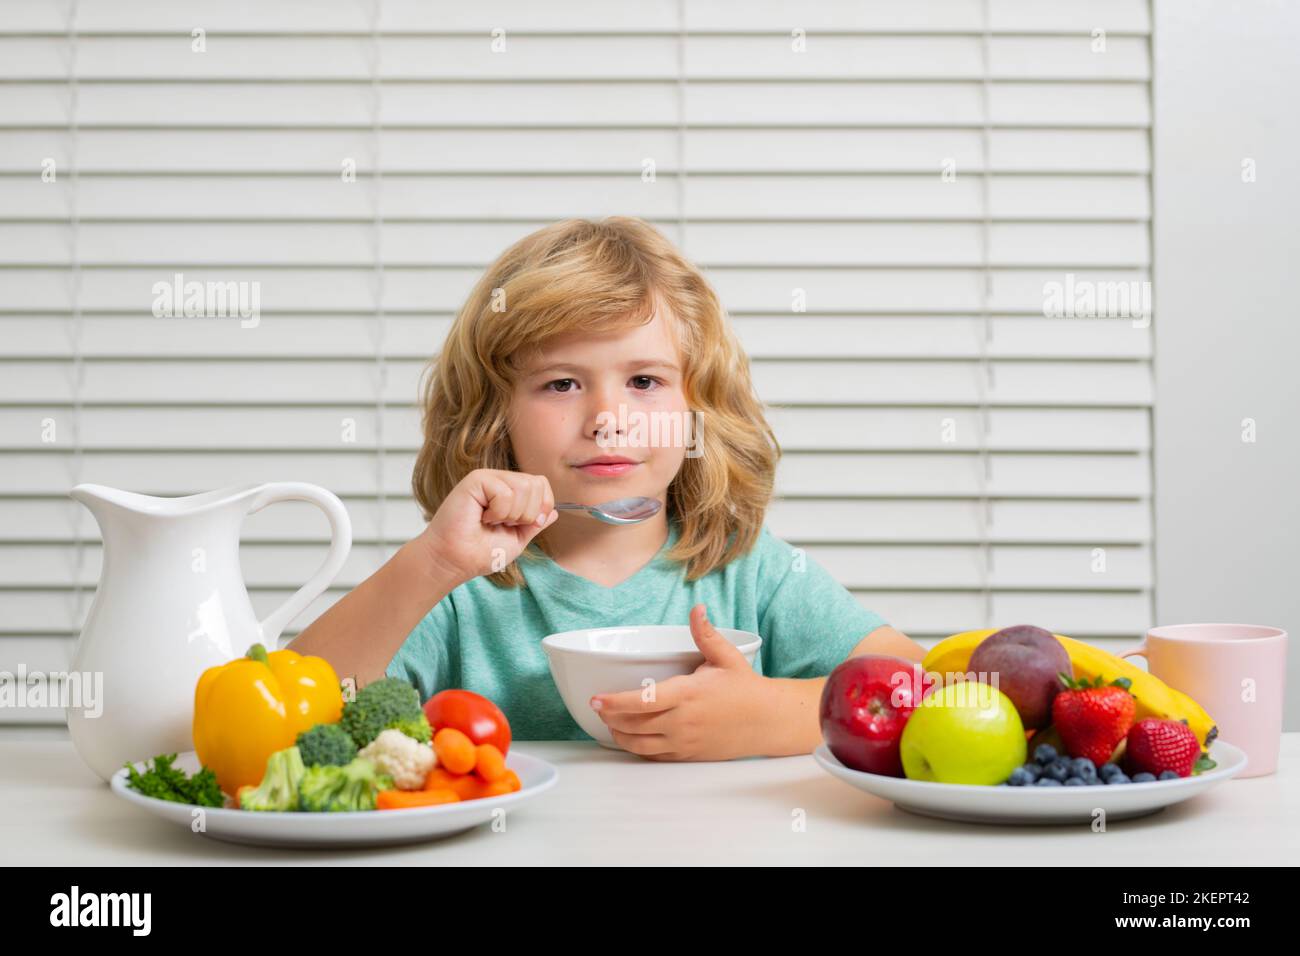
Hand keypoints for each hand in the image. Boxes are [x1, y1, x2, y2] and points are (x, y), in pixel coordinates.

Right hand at [415, 468, 558, 583]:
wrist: (455, 561)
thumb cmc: (478, 552)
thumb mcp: (517, 539)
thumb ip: (534, 523)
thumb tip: (554, 512)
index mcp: (509, 491)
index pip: (541, 484)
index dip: (542, 506)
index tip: (522, 524)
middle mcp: (499, 480)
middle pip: (536, 484)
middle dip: (526, 513)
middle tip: (502, 523)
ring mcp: (487, 478)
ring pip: (524, 487)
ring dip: (512, 514)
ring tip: (491, 521)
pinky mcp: (475, 480)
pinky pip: (505, 492)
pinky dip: (498, 513)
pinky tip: (482, 517)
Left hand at [589, 604, 768, 760]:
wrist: (767, 722)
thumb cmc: (746, 689)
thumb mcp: (727, 657)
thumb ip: (706, 634)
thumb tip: (696, 609)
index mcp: (688, 694)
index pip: (643, 700)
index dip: (615, 702)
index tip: (596, 699)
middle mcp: (682, 721)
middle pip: (634, 725)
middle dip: (610, 718)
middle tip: (598, 708)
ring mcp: (684, 742)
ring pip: (640, 745)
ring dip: (619, 735)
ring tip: (609, 723)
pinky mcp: (688, 755)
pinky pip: (655, 756)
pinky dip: (637, 749)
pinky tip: (631, 739)